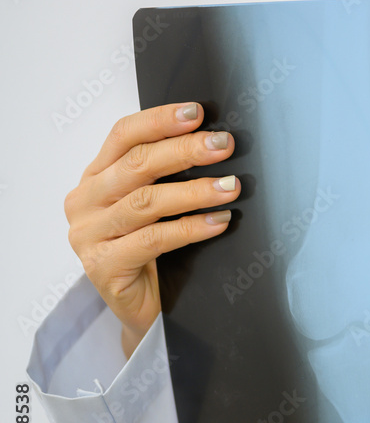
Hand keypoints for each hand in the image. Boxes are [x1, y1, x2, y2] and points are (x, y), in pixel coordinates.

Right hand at [64, 102, 238, 357]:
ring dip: (195, 191)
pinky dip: (191, 228)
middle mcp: (85, 202)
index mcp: (95, 178)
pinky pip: (153, 239)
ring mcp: (89, 235)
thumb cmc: (153, 252)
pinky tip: (219, 221)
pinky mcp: (103, 266)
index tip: (198, 112)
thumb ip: (167, 176)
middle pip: (137, 166)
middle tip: (224, 145)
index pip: (123, 136)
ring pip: (147, 202)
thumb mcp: (155, 207)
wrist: (142, 309)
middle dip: (185, 151)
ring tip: (231, 187)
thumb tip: (214, 143)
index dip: (160, 121)